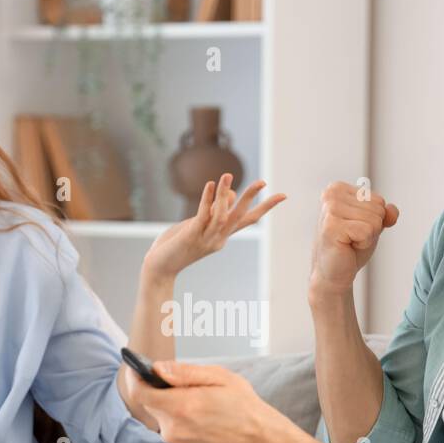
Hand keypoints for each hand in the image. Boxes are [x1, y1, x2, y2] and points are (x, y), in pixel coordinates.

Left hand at [131, 359, 283, 442]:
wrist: (256, 439)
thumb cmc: (242, 406)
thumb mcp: (218, 377)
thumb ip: (184, 372)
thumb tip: (157, 368)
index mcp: (182, 406)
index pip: (140, 392)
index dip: (134, 377)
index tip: (136, 366)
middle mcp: (174, 426)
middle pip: (148, 400)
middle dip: (156, 386)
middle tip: (178, 376)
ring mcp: (176, 438)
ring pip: (158, 411)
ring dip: (168, 399)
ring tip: (195, 393)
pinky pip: (168, 422)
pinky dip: (176, 411)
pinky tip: (197, 408)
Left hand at [143, 174, 285, 279]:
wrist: (160, 268)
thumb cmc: (177, 245)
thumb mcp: (198, 225)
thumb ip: (214, 212)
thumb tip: (229, 193)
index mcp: (222, 236)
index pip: (248, 219)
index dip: (265, 207)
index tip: (283, 195)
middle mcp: (219, 238)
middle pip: (240, 217)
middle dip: (251, 198)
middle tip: (263, 182)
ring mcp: (206, 238)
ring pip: (221, 215)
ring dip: (224, 194)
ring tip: (227, 175)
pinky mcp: (192, 235)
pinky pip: (203, 216)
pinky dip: (207, 200)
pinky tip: (210, 185)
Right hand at [309, 181, 398, 298]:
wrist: (334, 272)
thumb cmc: (350, 247)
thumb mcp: (373, 225)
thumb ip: (385, 214)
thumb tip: (392, 210)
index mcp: (338, 189)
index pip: (378, 200)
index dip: (374, 220)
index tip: (355, 229)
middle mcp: (332, 195)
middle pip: (378, 208)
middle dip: (371, 228)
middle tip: (352, 238)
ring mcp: (330, 210)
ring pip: (374, 220)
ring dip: (366, 237)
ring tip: (349, 242)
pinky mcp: (331, 226)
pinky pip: (367, 231)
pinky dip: (363, 243)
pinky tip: (347, 246)